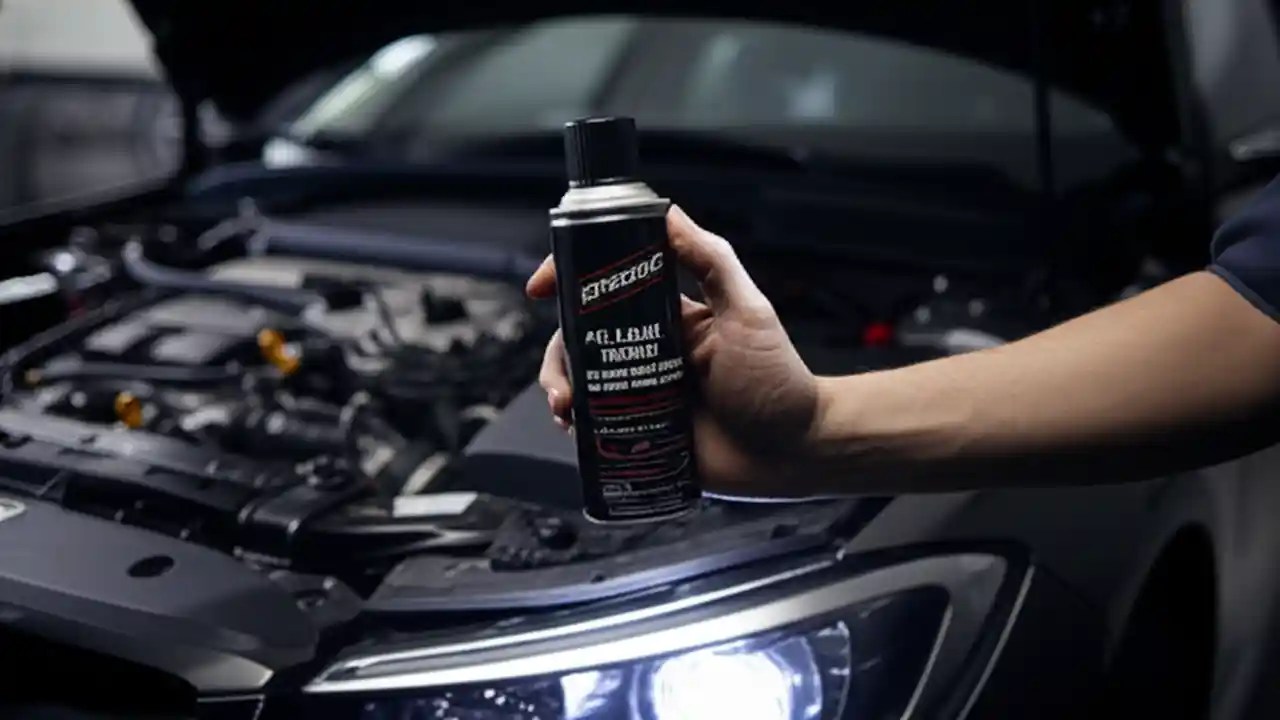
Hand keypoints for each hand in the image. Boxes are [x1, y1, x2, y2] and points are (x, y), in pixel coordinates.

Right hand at [526, 205, 821, 497]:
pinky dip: (576, 426)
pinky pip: (595, 426)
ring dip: (560, 389)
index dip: (567, 282)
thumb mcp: (747, 311)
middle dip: (558, 354)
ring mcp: (642, 395)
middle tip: (562, 378)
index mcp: (666, 317)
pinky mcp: (642, 434)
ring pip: (580, 382)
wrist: (794, 452)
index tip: (541, 287)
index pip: (606, 289)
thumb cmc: (779, 382)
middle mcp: (648, 352)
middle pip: (580, 339)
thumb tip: (668, 211)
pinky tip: (576, 429)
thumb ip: (710, 260)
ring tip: (568, 408)